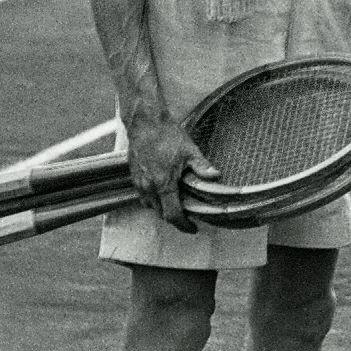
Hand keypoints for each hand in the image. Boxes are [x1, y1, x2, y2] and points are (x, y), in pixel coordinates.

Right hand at [125, 114, 218, 232]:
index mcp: (163, 184)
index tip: (192, 228)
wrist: (145, 122)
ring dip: (162, 208)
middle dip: (174, 217)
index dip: (183, 225)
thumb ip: (202, 166)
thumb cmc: (167, 134)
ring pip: (150, 206)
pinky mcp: (134, 177)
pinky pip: (143, 196)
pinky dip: (153, 198)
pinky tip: (163, 189)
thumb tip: (216, 176)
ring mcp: (139, 183)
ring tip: (176, 202)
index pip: (172, 215)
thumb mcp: (189, 150)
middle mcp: (148, 187)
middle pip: (161, 213)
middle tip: (187, 215)